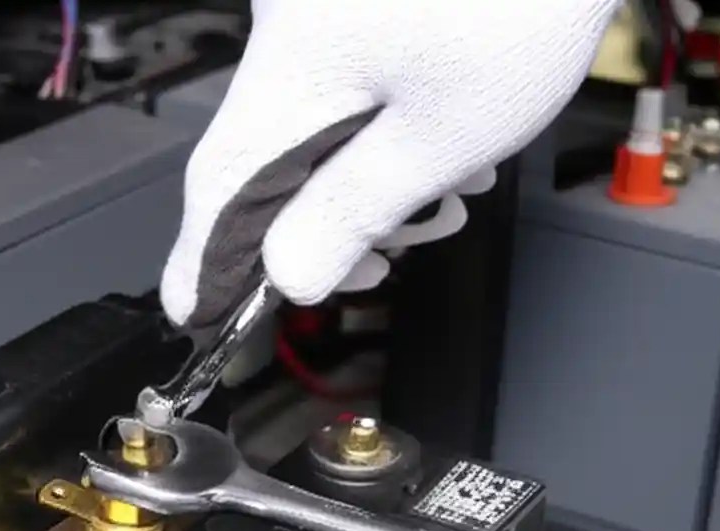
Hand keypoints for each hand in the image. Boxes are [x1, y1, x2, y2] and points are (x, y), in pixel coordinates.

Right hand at [159, 0, 621, 327]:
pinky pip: (342, 88)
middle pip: (267, 157)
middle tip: (376, 266)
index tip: (197, 311)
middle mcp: (288, 26)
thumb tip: (291, 269)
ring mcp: (319, 11)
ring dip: (364, 179)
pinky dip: (379, 132)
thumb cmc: (522, 3)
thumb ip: (355, 206)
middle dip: (320, 224)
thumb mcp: (443, 134)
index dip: (206, 259)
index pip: (220, 182)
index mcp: (292, 63)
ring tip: (444, 196)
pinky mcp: (350, 10)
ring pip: (312, 126)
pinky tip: (441, 145)